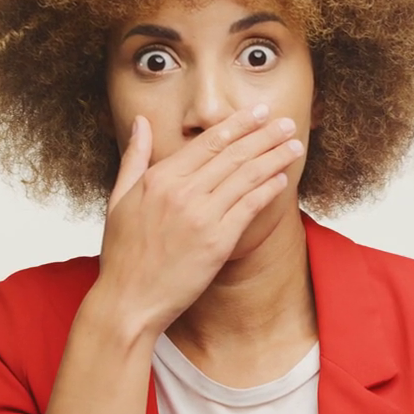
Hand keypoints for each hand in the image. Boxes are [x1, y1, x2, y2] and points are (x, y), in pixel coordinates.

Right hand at [94, 105, 303, 336]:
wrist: (128, 301)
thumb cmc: (122, 254)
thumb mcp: (119, 199)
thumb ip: (134, 157)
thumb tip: (141, 121)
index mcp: (159, 179)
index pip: (207, 142)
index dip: (237, 125)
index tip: (257, 113)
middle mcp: (181, 192)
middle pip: (233, 154)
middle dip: (264, 135)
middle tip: (287, 122)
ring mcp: (201, 217)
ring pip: (246, 176)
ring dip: (274, 157)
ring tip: (294, 145)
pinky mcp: (217, 242)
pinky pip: (250, 207)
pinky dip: (268, 190)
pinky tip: (283, 179)